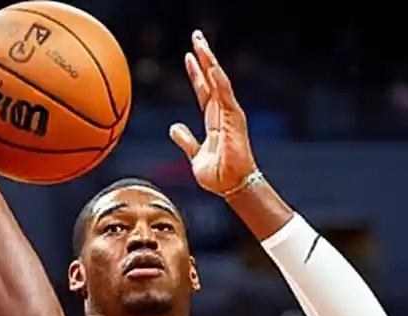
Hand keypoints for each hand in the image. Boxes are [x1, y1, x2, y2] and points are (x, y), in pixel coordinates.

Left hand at [169, 31, 258, 196]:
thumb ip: (186, 140)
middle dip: (204, 57)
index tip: (188, 56)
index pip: (204, 90)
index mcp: (214, 119)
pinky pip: (225, 96)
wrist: (230, 187)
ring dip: (210, 61)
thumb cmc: (218, 174)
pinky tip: (211, 66)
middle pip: (212, 79)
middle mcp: (223, 113)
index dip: (196, 73)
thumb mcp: (194, 155)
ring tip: (201, 43)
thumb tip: (173, 127)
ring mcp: (230, 114)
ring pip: (219, 81)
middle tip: (197, 36)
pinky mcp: (234, 120)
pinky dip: (219, 80)